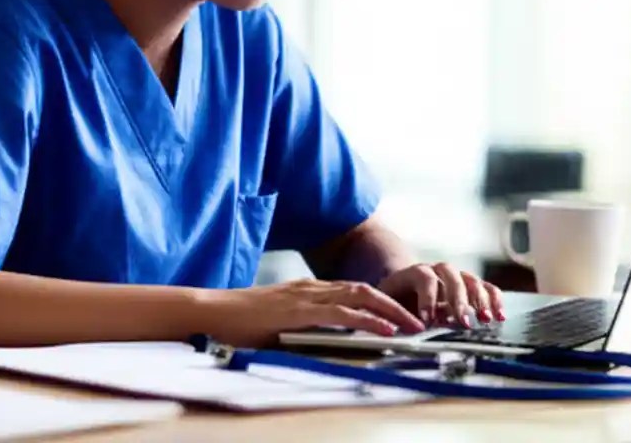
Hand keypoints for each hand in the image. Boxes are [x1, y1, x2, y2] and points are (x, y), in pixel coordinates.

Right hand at [200, 279, 426, 346]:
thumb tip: (325, 341)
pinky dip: (367, 320)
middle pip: (365, 289)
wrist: (211, 312)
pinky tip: (384, 329)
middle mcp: (310, 288)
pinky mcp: (298, 310)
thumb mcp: (278, 322)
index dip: (381, 302)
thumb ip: (302, 326)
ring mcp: (305, 296)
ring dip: (390, 311)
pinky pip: (341, 313)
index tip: (401, 317)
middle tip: (419, 321)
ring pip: (359, 296)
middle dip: (395, 304)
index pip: (354, 290)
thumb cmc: (238, 321)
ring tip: (412, 325)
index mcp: (307, 290)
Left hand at [377, 262, 505, 328]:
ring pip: (472, 280)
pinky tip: (500, 317)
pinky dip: (495, 300)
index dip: (427, 299)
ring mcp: (456, 275)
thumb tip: (404, 331)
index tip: (428, 321)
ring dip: (480, 300)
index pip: (424, 278)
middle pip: (452, 276)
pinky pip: (486, 288)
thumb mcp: (389, 304)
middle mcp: (438, 270)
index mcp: (415, 272)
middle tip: (463, 322)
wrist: (406, 286)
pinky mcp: (471, 286)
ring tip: (486, 320)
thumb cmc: (396, 299)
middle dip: (459, 300)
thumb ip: (396, 314)